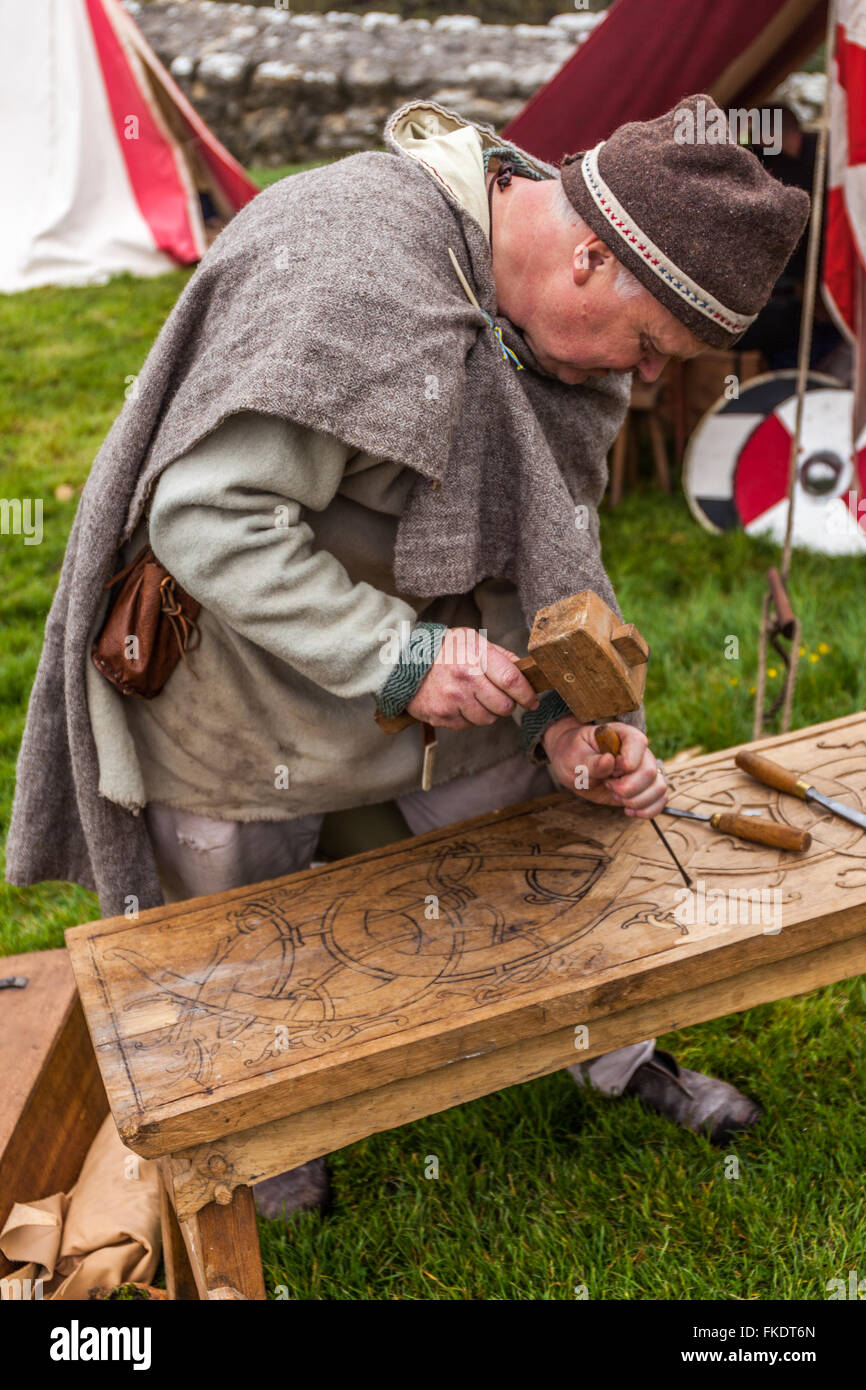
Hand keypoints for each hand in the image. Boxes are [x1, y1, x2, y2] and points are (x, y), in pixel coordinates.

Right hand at [405, 627, 539, 730]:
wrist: (402, 662)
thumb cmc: (441, 649)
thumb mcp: (471, 640)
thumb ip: (499, 655)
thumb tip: (524, 669)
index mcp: (476, 657)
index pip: (512, 681)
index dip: (527, 694)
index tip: (532, 700)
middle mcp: (465, 679)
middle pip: (504, 706)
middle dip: (508, 705)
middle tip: (501, 698)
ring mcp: (453, 700)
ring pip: (487, 719)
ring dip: (487, 712)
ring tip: (475, 698)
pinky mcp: (442, 716)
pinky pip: (467, 725)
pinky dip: (468, 718)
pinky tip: (459, 703)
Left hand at [542, 716, 667, 817]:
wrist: (573, 766)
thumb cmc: (574, 755)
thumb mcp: (574, 758)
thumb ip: (591, 762)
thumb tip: (609, 760)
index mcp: (623, 735)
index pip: (638, 743)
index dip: (626, 763)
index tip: (609, 771)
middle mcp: (639, 752)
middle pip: (649, 772)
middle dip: (627, 788)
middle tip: (607, 785)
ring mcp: (644, 770)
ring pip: (659, 787)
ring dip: (636, 800)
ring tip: (617, 797)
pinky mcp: (645, 787)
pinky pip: (661, 800)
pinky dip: (647, 810)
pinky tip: (629, 810)